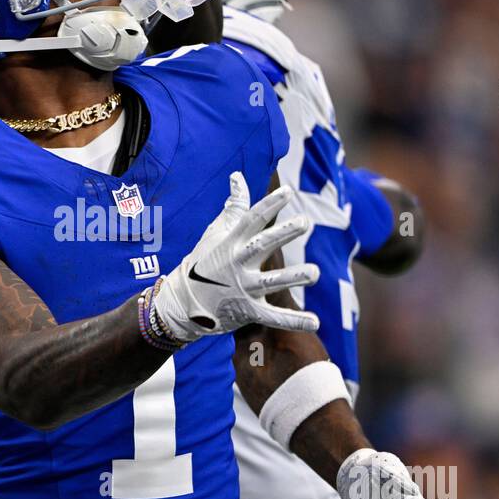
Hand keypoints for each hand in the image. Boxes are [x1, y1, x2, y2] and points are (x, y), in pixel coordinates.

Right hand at [152, 172, 319, 341]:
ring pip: (271, 282)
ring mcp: (243, 288)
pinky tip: (315, 322)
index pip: (251, 219)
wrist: (183, 302)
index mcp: (232, 242)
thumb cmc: (204, 261)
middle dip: (284, 234)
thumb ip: (234, 205)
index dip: (269, 205)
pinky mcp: (248, 311)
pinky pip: (273, 317)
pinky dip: (294, 321)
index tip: (287, 192)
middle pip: (262, 246)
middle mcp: (238, 263)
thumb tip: (238, 176)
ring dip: (293, 277)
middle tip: (305, 221)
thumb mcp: (216, 232)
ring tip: (314, 272)